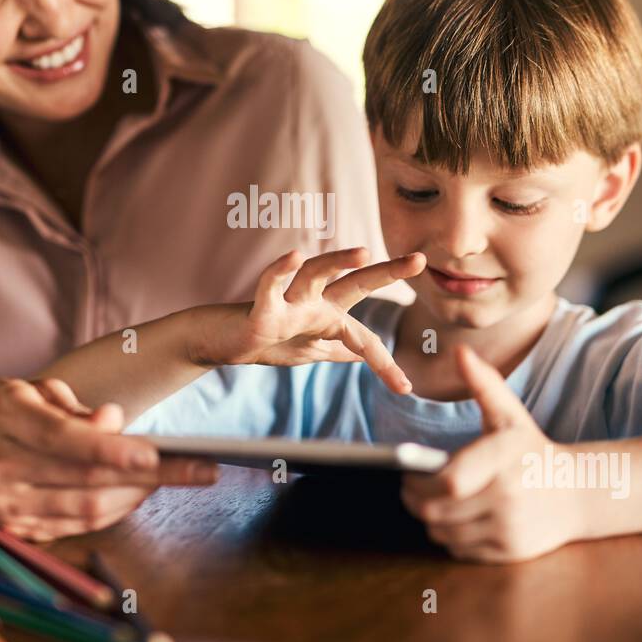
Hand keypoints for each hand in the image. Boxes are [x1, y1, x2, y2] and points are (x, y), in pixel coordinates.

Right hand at [0, 376, 218, 540]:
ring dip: (140, 495)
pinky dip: (114, 510)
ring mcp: (9, 506)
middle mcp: (5, 469)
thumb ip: (71, 406)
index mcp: (7, 421)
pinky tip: (138, 492)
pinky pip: (77, 525)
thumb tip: (114, 422)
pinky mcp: (16, 529)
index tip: (157, 451)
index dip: (117, 449)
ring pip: (88, 508)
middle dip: (153, 477)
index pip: (70, 441)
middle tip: (201, 469)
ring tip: (177, 476)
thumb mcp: (23, 390)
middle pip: (90, 481)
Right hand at [208, 247, 425, 393]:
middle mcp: (313, 304)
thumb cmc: (265, 341)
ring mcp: (288, 304)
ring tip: (363, 252)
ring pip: (315, 275)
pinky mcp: (260, 309)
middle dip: (387, 272)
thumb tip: (361, 355)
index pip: (365, 336)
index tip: (405, 389)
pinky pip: (269, 287)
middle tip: (419, 260)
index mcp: (328, 317)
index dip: (385, 363)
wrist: (221, 343)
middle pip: (355, 283)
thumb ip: (337, 348)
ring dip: (338, 262)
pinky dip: (279, 271)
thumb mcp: (308, 350)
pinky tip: (293, 255)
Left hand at [400, 345, 582, 562]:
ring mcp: (508, 529)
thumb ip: (484, 383)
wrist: (576, 492)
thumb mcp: (510, 414)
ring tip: (434, 503)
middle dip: (416, 502)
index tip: (407, 474)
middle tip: (411, 490)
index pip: (447, 483)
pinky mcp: (509, 552)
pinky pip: (460, 550)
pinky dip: (450, 537)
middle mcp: (506, 499)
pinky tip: (457, 518)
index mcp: (502, 463)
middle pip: (437, 512)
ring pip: (444, 533)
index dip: (418, 483)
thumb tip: (461, 352)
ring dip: (431, 520)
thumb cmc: (531, 449)